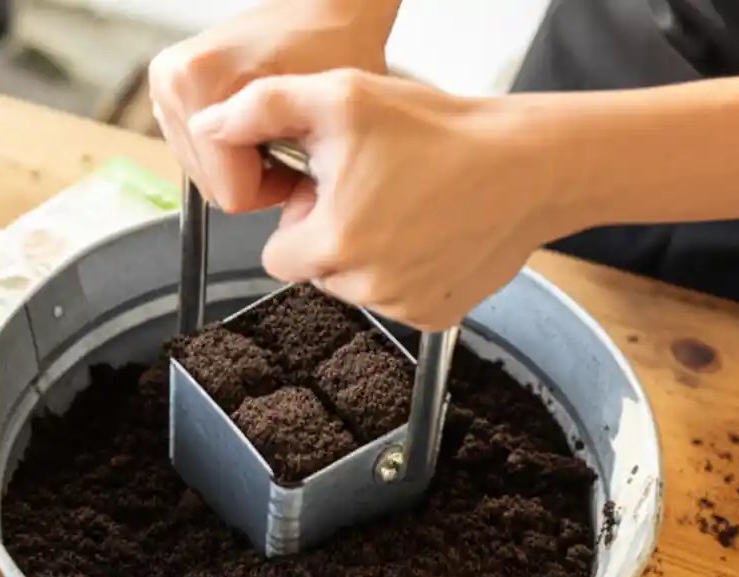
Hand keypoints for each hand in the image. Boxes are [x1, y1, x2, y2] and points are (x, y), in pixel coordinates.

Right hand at [148, 0, 398, 212]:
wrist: (323, 1)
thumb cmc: (333, 42)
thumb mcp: (329, 111)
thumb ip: (298, 170)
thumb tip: (287, 239)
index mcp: (197, 84)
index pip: (228, 191)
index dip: (273, 187)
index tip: (301, 162)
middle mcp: (171, 83)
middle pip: (213, 186)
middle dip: (256, 177)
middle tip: (292, 146)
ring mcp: (165, 86)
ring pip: (206, 174)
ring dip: (244, 164)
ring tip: (277, 132)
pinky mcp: (169, 90)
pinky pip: (200, 152)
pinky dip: (232, 149)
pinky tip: (257, 125)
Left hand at [188, 70, 580, 330]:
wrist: (530, 164)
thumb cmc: (439, 129)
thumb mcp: (341, 97)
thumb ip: (261, 109)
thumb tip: (208, 126)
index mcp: (330, 245)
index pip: (277, 254)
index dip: (301, 216)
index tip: (336, 187)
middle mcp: (364, 288)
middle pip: (316, 271)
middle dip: (332, 236)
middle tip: (376, 190)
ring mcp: (403, 307)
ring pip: (357, 287)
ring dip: (370, 254)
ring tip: (410, 206)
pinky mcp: (437, 316)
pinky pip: (399, 299)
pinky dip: (409, 272)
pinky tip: (434, 232)